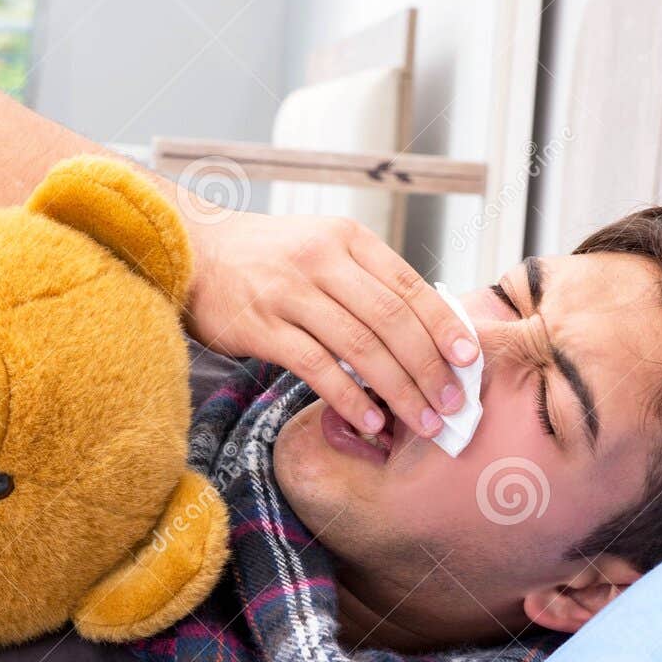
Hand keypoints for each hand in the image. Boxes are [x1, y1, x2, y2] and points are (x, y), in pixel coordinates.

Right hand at [179, 208, 478, 439]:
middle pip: (392, 320)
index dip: (444, 326)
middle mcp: (322, 259)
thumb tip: (426, 334)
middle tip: (451, 405)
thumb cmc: (267, 260)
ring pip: (361, 346)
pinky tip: (371, 422)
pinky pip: (317, 367)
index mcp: (347, 239)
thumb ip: (367, 283)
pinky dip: (350, 398)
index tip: (468, 361)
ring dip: (398, 390)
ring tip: (422, 421)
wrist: (193, 250)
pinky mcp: (261, 325)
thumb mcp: (322, 250)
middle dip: (429, 368)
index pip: (409, 285)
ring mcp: (290, 292)